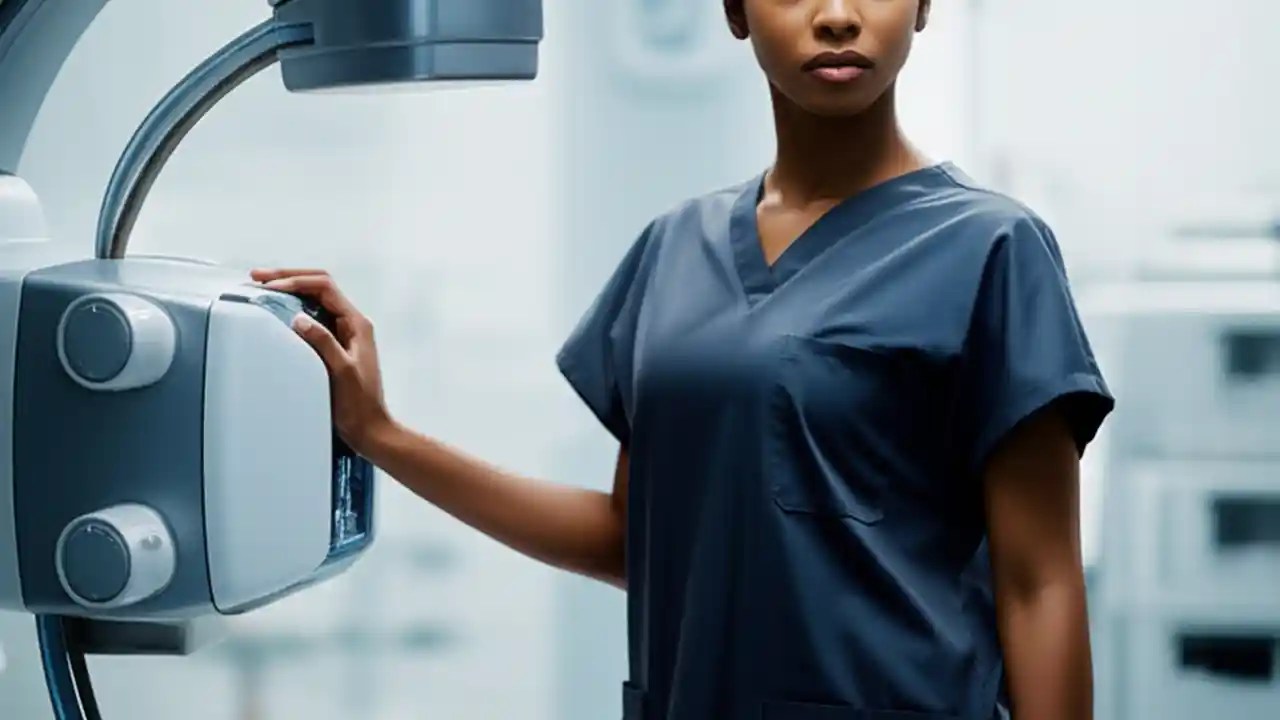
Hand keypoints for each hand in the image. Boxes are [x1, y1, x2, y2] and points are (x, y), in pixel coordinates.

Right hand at [250, 267, 391, 455]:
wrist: (369, 429)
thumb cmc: (359, 405)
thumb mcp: (341, 372)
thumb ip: (323, 343)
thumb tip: (299, 318)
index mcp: (357, 324)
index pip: (324, 287)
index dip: (296, 281)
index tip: (269, 286)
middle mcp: (351, 324)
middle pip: (319, 286)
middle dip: (289, 277)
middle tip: (258, 277)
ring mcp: (343, 333)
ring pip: (314, 299)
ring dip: (290, 290)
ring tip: (262, 287)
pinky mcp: (334, 345)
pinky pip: (312, 317)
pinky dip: (292, 309)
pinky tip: (276, 311)